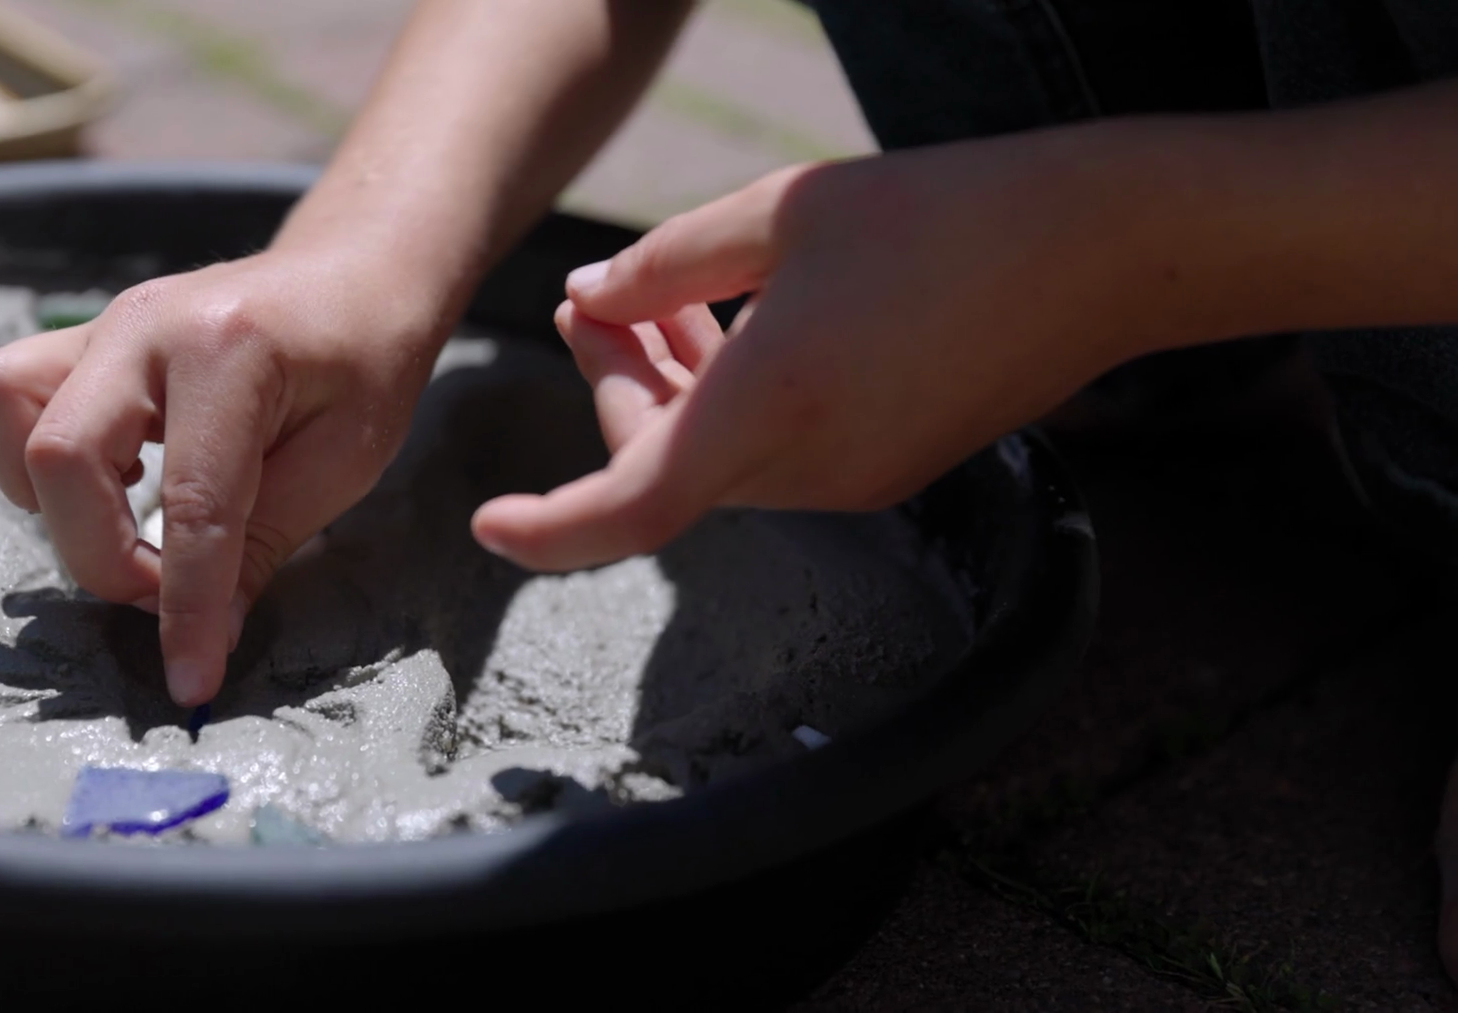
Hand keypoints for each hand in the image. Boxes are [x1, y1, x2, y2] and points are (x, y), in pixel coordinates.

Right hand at [0, 249, 444, 703]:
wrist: (352, 272)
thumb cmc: (364, 360)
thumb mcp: (344, 460)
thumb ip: (264, 542)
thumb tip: (205, 634)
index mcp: (232, 351)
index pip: (190, 503)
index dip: (185, 606)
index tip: (190, 679)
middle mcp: (148, 325)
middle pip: (59, 454)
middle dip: (99, 555)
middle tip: (162, 593)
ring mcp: (106, 323)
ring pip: (7, 408)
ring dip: (50, 496)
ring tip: (125, 527)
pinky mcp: (86, 338)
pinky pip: (15, 395)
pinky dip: (44, 459)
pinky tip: (114, 484)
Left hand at [473, 140, 1153, 570]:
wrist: (1102, 249)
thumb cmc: (942, 210)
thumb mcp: (780, 213)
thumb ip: (664, 269)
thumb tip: (590, 302)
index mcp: (772, 406)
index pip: (631, 505)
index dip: (550, 530)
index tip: (487, 527)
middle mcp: (811, 467)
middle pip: (661, 462)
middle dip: (612, 386)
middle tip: (588, 302)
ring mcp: (855, 478)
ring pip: (714, 459)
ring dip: (668, 392)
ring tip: (645, 302)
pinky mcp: (888, 466)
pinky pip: (772, 451)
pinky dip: (728, 403)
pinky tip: (726, 327)